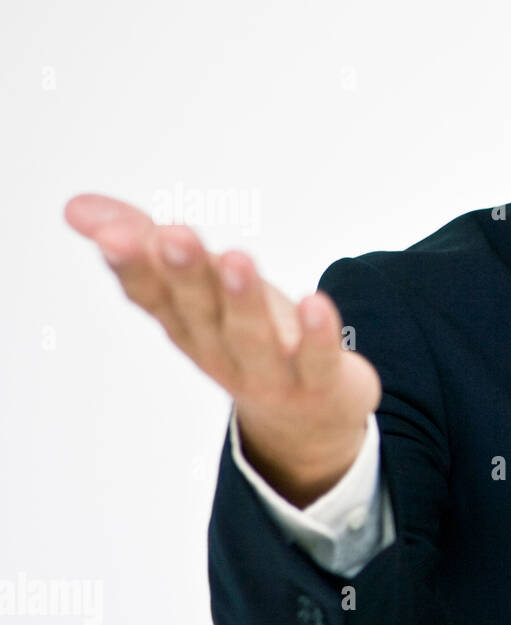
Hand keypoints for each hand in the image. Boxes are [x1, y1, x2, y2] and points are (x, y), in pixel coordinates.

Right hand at [63, 193, 380, 505]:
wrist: (309, 417)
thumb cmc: (248, 336)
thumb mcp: (199, 289)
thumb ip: (144, 243)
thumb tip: (76, 207)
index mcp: (186, 324)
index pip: (152, 296)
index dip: (134, 268)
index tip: (114, 236)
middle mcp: (220, 350)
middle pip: (200, 311)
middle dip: (186, 274)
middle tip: (172, 236)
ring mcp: (269, 372)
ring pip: (252, 337)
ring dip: (244, 300)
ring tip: (238, 258)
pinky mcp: (319, 382)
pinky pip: (317, 360)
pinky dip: (316, 336)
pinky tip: (315, 303)